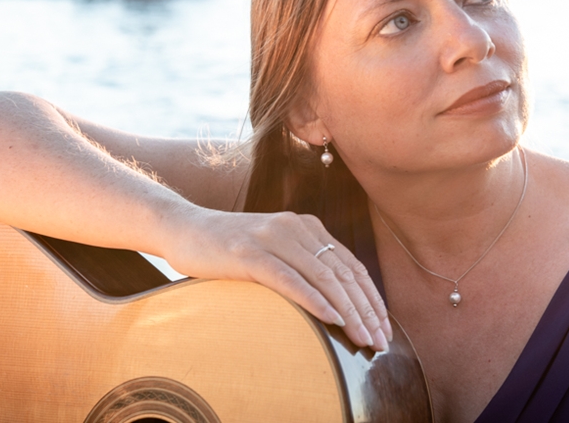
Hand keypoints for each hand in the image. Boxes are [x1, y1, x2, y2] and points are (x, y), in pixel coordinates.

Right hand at [161, 205, 392, 351]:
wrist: (184, 228)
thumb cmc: (230, 249)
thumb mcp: (275, 252)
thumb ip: (303, 266)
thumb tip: (338, 302)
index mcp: (307, 227)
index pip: (351, 265)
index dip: (371, 298)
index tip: (384, 328)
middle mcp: (295, 227)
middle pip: (342, 273)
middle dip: (366, 310)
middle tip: (379, 341)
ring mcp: (271, 238)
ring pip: (322, 277)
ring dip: (348, 311)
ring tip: (363, 337)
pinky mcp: (248, 253)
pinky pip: (289, 278)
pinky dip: (314, 300)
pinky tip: (332, 319)